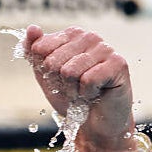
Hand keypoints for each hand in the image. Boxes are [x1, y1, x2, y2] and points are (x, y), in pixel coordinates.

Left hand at [24, 25, 133, 149]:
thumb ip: (34, 52)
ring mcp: (106, 48)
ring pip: (69, 71)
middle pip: (53, 61)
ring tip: (85, 91)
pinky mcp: (118, 64)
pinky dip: (87, 93)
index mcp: (71, 35)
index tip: (58, 78)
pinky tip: (97, 93)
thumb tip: (32, 28)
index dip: (45, 71)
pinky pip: (88, 79)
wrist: (94, 123)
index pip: (40, 48)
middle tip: (74, 87)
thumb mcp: (45, 74)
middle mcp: (90, 37)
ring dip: (73, 89)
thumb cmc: (71, 96)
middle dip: (59, 82)